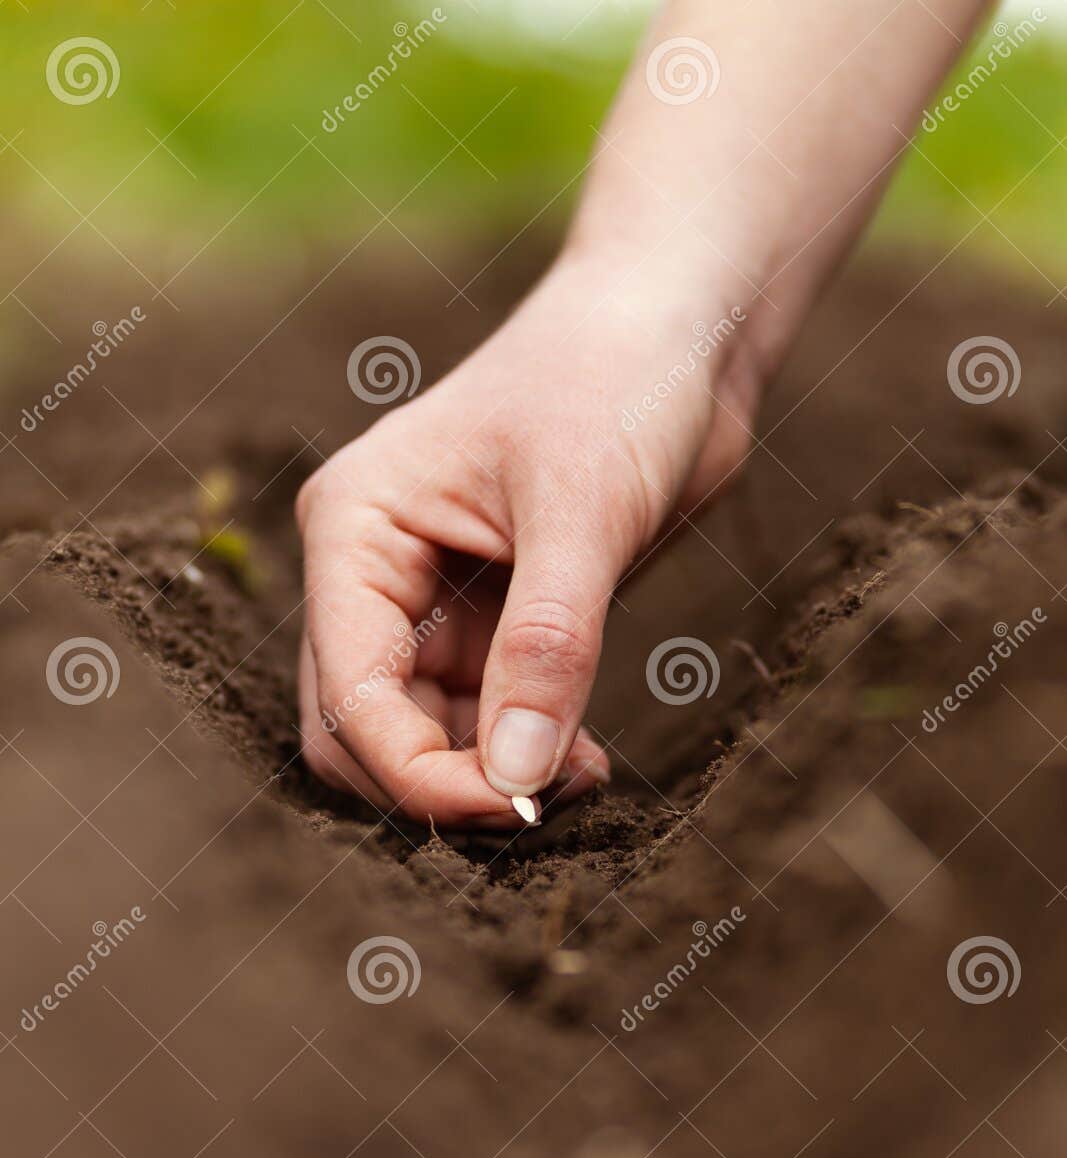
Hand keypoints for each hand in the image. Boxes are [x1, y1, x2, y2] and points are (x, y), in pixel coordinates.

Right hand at [297, 248, 757, 828]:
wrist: (678, 332)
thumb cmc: (617, 381)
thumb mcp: (584, 513)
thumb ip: (547, 650)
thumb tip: (516, 783)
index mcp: (355, 530)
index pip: (350, 697)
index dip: (420, 775)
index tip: (518, 808)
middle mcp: (373, 574)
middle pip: (362, 734)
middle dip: (442, 786)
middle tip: (545, 803)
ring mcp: (427, 605)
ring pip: (420, 740)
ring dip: (489, 780)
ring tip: (582, 778)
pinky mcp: (487, 625)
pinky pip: (478, 724)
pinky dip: (519, 757)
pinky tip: (584, 761)